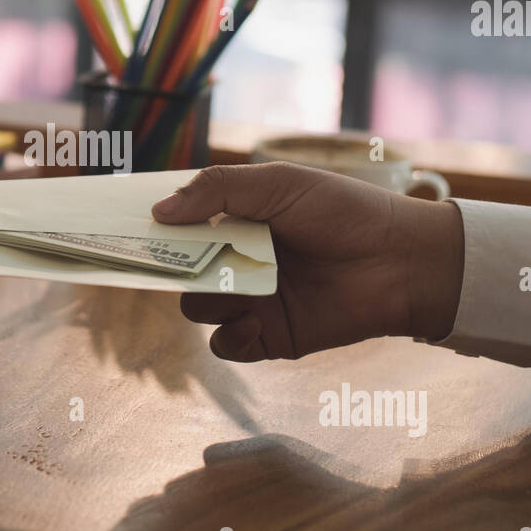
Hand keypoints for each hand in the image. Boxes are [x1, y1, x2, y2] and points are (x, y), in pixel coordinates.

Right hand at [151, 162, 464, 361]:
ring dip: (208, 298)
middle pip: (179, 270)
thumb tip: (159, 212)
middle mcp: (238, 260)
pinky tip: (254, 319)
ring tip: (238, 284)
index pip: (182, 224)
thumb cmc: (344, 211)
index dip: (156, 226)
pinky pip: (227, 345)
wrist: (401, 261)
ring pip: (197, 307)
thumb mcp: (278, 184)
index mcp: (237, 220)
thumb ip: (217, 191)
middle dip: (170, 266)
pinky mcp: (272, 336)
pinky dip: (232, 336)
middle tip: (165, 260)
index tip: (128, 226)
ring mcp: (253, 299)